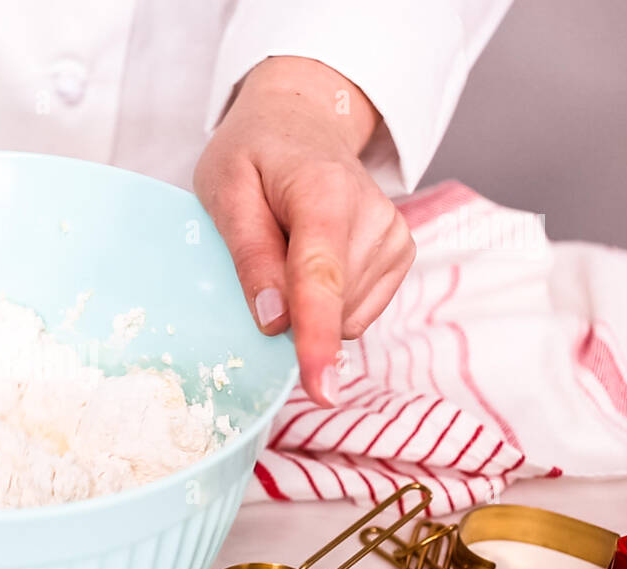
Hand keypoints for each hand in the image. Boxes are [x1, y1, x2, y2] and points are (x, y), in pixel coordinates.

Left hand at [194, 57, 415, 406]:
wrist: (303, 122)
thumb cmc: (254, 154)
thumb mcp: (224, 191)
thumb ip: (249, 255)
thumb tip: (274, 323)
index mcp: (323, 192)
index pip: (321, 278)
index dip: (317, 338)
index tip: (320, 388)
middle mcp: (373, 215)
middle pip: (330, 306)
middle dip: (289, 305)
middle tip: (265, 245)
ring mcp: (395, 236)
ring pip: (344, 318)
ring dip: (308, 301)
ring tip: (292, 242)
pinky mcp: (402, 254)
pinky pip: (356, 314)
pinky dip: (329, 302)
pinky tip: (316, 258)